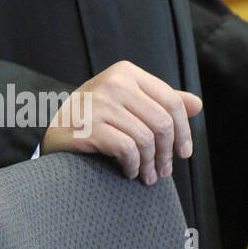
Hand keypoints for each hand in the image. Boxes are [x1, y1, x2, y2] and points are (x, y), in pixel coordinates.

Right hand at [41, 60, 202, 185]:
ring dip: (150, 165)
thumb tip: (197, 104)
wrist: (50, 126)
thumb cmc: (92, 116)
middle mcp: (114, 82)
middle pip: (162, 122)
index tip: (183, 153)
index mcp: (126, 72)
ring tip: (146, 176)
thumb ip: (159, 101)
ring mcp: (100, 103)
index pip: (170, 101)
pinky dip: (132, 166)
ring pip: (146, 139)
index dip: (184, 131)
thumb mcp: (126, 101)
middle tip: (163, 171)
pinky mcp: (89, 126)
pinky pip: (127, 150)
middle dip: (167, 153)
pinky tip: (128, 171)